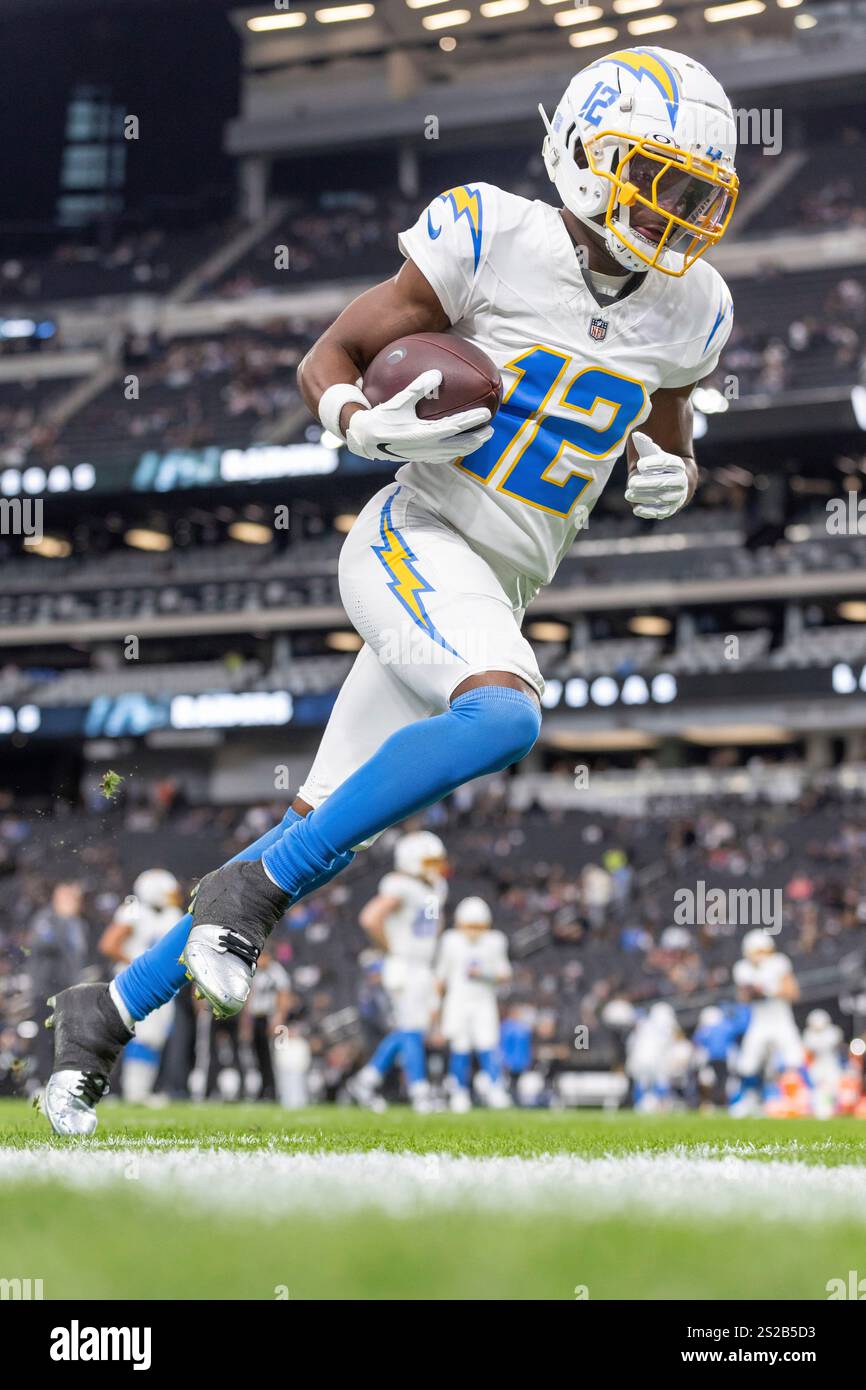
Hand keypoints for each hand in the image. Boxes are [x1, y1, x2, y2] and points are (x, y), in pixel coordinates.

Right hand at [345, 370, 492, 463]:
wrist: (364, 440)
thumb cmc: (381, 418)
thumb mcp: (399, 401)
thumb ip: (418, 387)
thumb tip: (438, 373)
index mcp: (423, 433)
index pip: (455, 426)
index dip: (472, 420)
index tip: (487, 413)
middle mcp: (426, 447)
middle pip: (460, 445)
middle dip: (477, 438)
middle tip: (491, 429)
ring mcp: (424, 454)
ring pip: (453, 453)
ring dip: (469, 447)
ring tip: (480, 439)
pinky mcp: (419, 458)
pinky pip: (442, 457)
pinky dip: (454, 452)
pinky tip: (458, 447)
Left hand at [625, 432, 689, 519]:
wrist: (675, 484)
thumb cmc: (659, 465)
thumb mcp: (653, 453)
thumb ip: (645, 445)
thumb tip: (636, 435)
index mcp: (678, 465)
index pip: (668, 463)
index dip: (654, 464)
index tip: (639, 465)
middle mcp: (681, 481)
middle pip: (664, 482)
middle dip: (647, 483)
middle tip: (632, 482)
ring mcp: (677, 496)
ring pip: (661, 498)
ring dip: (645, 497)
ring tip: (629, 494)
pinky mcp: (670, 509)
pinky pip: (661, 511)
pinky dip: (649, 511)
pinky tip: (636, 509)